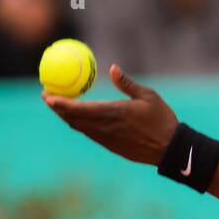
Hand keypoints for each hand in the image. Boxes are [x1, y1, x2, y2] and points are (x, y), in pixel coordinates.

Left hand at [43, 64, 178, 165]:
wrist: (171, 149)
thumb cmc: (162, 120)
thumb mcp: (148, 97)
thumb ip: (127, 84)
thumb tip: (113, 68)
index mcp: (114, 113)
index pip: (79, 109)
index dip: (60, 103)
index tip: (47, 94)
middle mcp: (106, 128)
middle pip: (73, 119)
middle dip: (57, 108)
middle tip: (47, 95)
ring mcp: (108, 140)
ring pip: (80, 127)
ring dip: (67, 116)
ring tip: (58, 105)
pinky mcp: (112, 147)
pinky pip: (90, 133)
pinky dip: (80, 124)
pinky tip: (78, 117)